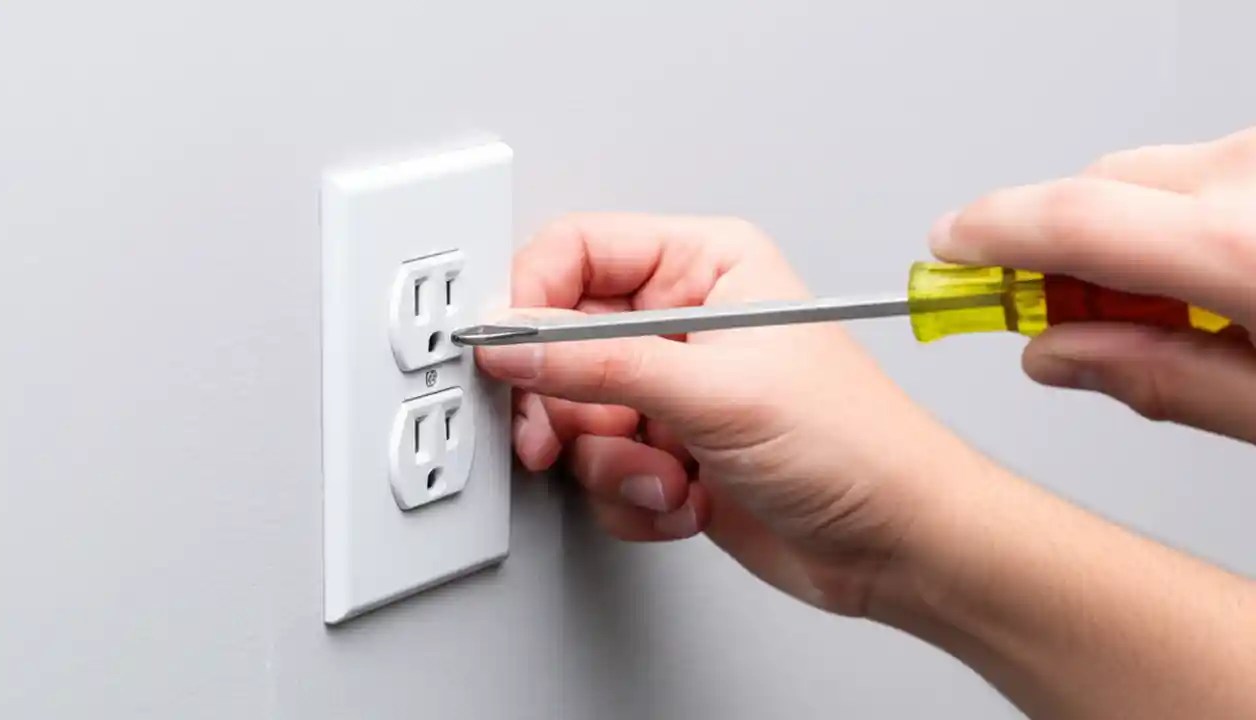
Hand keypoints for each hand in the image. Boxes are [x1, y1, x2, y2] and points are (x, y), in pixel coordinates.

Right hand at [476, 214, 982, 614]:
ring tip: (667, 472)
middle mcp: (680, 322)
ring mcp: (671, 391)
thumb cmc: (855, 447)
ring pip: (573, 415)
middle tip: (559, 432)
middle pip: (560, 341)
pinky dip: (631, 496)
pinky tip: (685, 498)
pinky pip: (598, 467)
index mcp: (704, 266)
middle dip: (564, 403)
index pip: (576, 253)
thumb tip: (513, 338)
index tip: (502, 351)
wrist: (894, 544)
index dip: (529, 300)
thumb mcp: (716, 391)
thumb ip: (597, 362)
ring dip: (612, 461)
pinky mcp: (666, 451)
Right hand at [930, 126, 1255, 441]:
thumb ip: (1169, 378)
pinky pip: (1207, 166)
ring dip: (1141, 232)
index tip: (951, 245)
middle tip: (1094, 323)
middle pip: (1102, 188)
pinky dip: (1196, 213)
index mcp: (1248, 248)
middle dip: (1072, 252)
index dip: (994, 232)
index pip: (1075, 220)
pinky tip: (1240, 267)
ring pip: (1152, 172)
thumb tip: (1061, 355)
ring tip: (1202, 302)